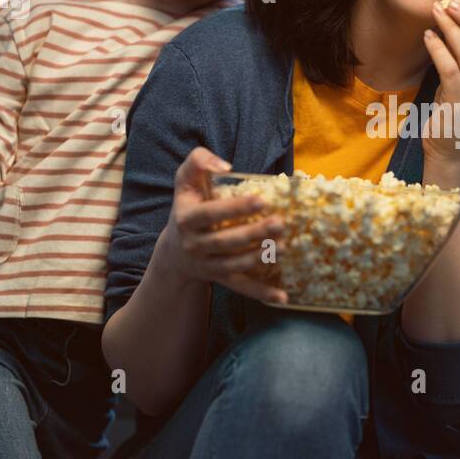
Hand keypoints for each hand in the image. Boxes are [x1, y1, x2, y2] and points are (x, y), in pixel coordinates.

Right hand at [160, 147, 288, 305]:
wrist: (174, 250)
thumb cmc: (188, 205)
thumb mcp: (185, 180)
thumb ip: (198, 161)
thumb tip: (226, 166)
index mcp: (186, 218)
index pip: (209, 214)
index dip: (235, 208)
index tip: (261, 200)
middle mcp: (193, 245)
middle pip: (225, 241)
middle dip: (254, 233)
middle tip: (280, 223)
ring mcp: (206, 265)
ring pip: (234, 264)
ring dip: (260, 257)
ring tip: (285, 246)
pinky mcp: (220, 279)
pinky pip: (241, 288)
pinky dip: (262, 294)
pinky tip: (283, 297)